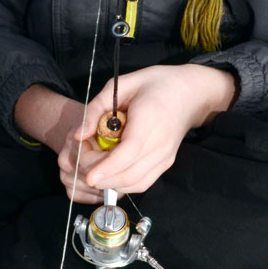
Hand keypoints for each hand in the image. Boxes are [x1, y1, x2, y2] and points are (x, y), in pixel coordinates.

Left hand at [70, 64, 236, 197]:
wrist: (189, 93)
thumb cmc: (153, 84)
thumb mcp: (120, 85)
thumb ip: (95, 109)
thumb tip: (77, 136)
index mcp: (150, 118)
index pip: (129, 151)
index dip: (106, 167)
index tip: (87, 176)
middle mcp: (161, 143)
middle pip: (128, 173)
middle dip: (101, 176)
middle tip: (82, 161)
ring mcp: (166, 156)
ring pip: (134, 183)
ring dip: (109, 182)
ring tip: (94, 166)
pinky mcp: (166, 163)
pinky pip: (142, 183)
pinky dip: (122, 184)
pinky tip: (109, 173)